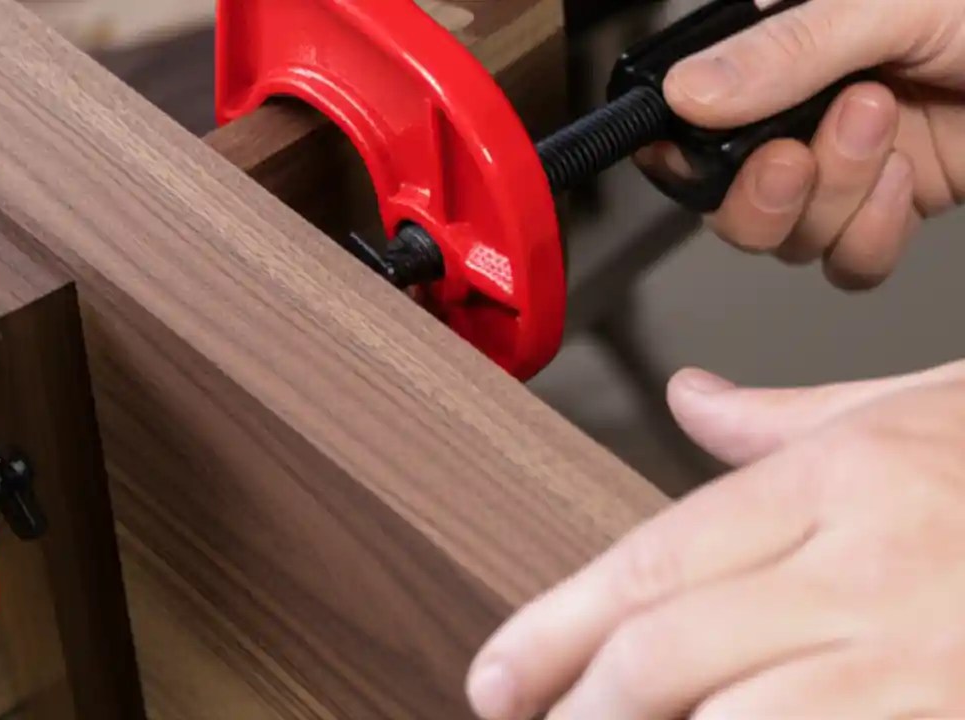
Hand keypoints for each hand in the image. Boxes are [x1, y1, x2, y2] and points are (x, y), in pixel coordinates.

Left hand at [465, 360, 964, 718]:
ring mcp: (920, 665)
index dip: (553, 631)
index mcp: (839, 483)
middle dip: (582, 708)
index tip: (497, 679)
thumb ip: (784, 419)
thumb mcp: (912, 413)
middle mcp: (869, 572)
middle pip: (667, 655)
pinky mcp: (954, 717)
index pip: (651, 563)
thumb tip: (694, 400)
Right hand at [636, 0, 964, 289]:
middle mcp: (806, 108)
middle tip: (806, 150)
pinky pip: (843, 260)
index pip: (693, 109)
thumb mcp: (895, 4)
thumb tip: (688, 93)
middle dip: (771, 187)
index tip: (700, 152)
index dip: (681, 144)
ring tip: (889, 134)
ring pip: (786, 234)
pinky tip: (911, 184)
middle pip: (726, 192)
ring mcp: (848, 162)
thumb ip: (789, 50)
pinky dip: (870, 238)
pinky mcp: (893, 205)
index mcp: (790, 43)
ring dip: (835, 200)